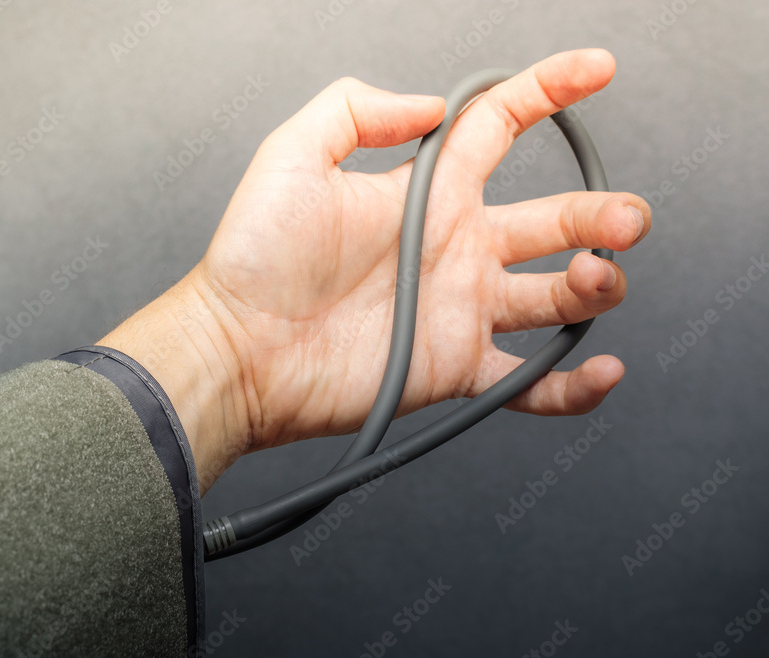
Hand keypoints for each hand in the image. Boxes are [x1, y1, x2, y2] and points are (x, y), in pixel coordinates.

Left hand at [101, 49, 650, 490]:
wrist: (239, 350)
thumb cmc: (253, 259)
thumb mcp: (292, 155)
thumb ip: (357, 110)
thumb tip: (427, 103)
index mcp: (423, 192)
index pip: (500, 128)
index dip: (550, 92)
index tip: (596, 68)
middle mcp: (452, 247)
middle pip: (551, 220)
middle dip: (600, 214)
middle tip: (624, 218)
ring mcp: (458, 309)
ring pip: (554, 296)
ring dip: (595, 286)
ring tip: (597, 278)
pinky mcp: (453, 368)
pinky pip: (527, 380)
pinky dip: (571, 383)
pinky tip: (602, 369)